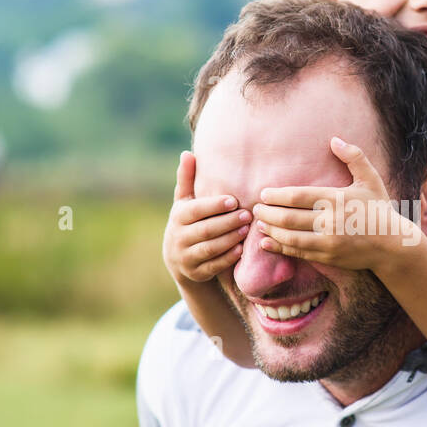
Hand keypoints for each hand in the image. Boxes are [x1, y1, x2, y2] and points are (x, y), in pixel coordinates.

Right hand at [162, 151, 250, 282]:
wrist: (179, 258)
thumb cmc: (188, 221)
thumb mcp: (185, 202)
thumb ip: (187, 179)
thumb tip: (187, 153)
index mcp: (178, 217)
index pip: (195, 210)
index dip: (214, 205)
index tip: (234, 200)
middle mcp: (179, 237)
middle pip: (205, 230)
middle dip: (227, 222)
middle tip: (248, 215)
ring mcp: (186, 257)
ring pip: (209, 249)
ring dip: (229, 239)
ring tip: (246, 230)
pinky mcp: (196, 273)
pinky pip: (213, 266)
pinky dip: (227, 258)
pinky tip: (241, 250)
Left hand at [252, 136, 419, 271]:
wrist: (392, 245)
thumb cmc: (379, 209)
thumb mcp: (370, 179)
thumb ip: (354, 156)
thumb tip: (334, 139)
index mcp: (337, 199)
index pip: (298, 196)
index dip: (276, 196)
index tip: (263, 194)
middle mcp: (331, 222)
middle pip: (289, 218)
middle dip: (267, 214)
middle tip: (255, 209)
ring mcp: (329, 243)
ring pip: (290, 237)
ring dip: (270, 231)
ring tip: (259, 225)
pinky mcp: (328, 258)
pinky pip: (298, 253)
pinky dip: (280, 248)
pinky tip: (266, 243)